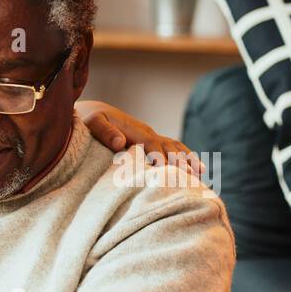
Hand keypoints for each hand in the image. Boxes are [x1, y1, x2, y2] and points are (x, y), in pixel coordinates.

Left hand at [77, 99, 203, 175]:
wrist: (93, 113)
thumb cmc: (89, 120)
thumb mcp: (92, 123)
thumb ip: (105, 132)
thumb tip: (120, 142)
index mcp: (134, 130)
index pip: (151, 144)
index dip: (159, 157)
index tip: (166, 171)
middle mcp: (146, 132)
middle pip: (169, 146)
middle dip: (181, 161)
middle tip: (193, 178)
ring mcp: (150, 137)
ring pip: (174, 147)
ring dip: (188, 159)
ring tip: (201, 175)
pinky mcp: (149, 142)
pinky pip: (171, 149)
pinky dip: (184, 158)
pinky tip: (192, 170)